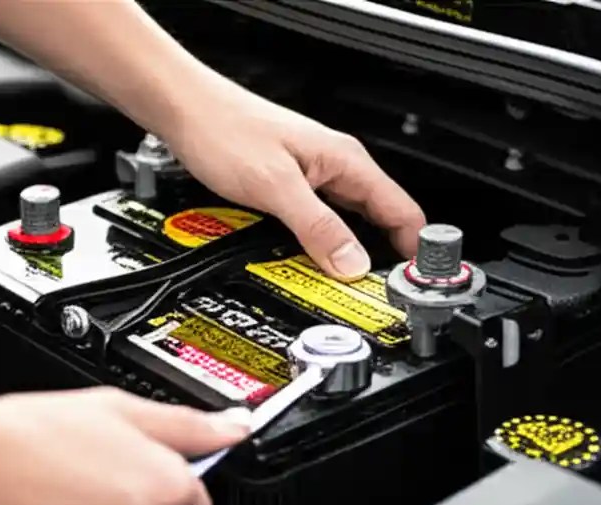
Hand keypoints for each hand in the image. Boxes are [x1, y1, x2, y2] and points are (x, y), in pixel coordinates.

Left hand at [165, 84, 425, 280]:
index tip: (411, 285)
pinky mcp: (293, 185)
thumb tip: (352, 265)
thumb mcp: (275, 186)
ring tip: (344, 288)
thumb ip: (317, 227)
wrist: (186, 110)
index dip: (414, 251)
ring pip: (349, 224)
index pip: (404, 211)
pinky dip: (322, 245)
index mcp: (346, 160)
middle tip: (376, 298)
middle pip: (380, 221)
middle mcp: (336, 166)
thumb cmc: (224, 130)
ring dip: (349, 255)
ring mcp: (315, 175)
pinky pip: (322, 222)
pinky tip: (309, 262)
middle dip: (383, 260)